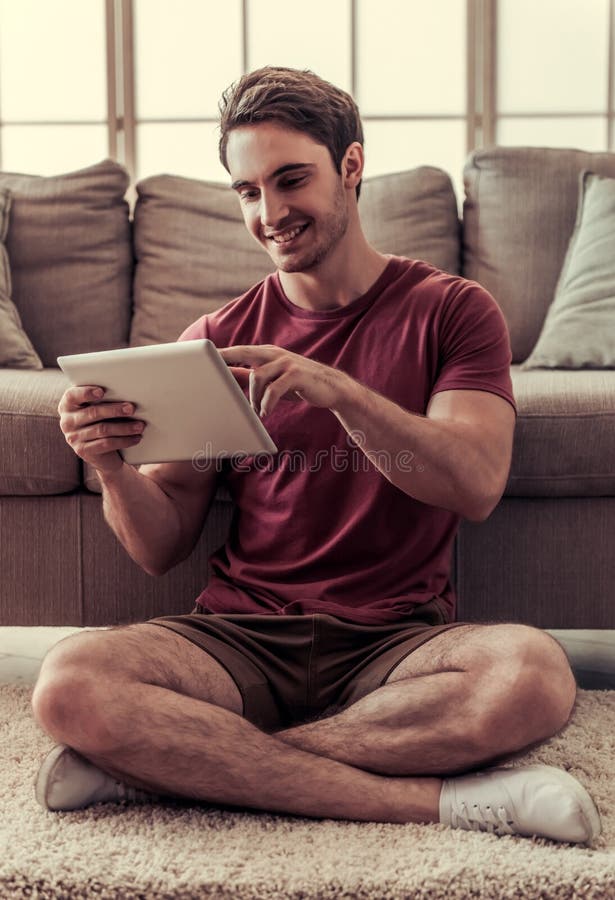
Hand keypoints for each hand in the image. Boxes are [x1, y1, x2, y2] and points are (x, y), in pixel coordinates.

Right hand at [57, 385, 145, 473]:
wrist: (100, 451)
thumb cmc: (101, 421)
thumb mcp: (99, 408)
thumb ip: (104, 399)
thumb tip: (127, 391)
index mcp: (68, 405)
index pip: (72, 395)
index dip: (86, 392)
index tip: (102, 391)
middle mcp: (67, 421)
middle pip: (92, 413)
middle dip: (114, 410)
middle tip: (131, 408)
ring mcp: (73, 438)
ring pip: (102, 430)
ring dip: (124, 427)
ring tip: (140, 426)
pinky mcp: (83, 451)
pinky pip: (106, 444)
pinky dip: (124, 440)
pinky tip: (136, 438)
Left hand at [218, 345, 351, 416]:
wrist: (331, 387)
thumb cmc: (298, 384)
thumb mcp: (272, 380)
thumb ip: (251, 377)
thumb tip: (226, 379)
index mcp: (266, 353)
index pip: (238, 351)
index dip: (220, 353)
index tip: (201, 357)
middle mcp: (274, 354)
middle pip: (243, 353)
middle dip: (224, 360)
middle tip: (209, 372)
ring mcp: (285, 362)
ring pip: (257, 376)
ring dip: (252, 397)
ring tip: (255, 412)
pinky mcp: (296, 374)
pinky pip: (274, 389)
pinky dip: (266, 403)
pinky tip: (265, 413)